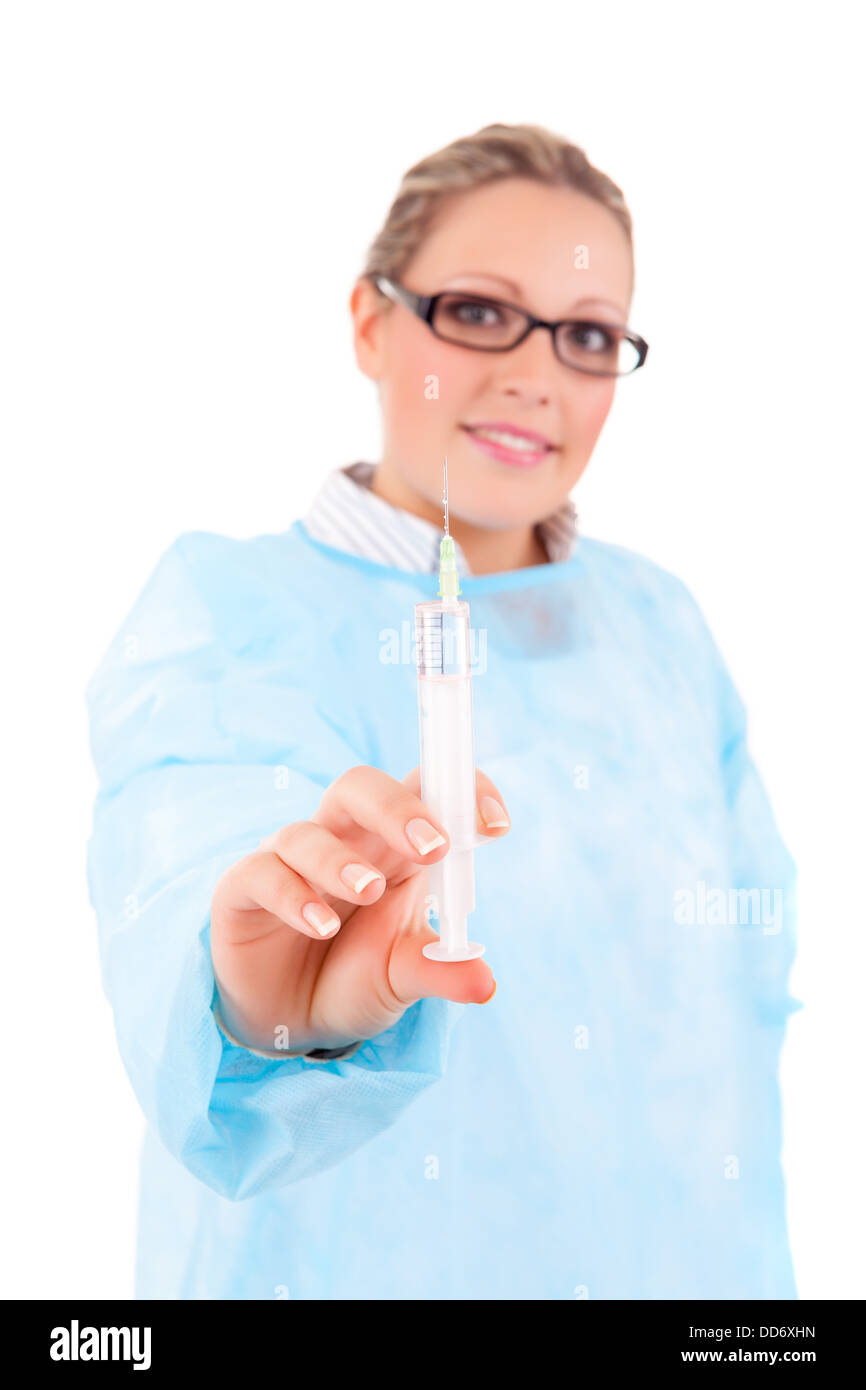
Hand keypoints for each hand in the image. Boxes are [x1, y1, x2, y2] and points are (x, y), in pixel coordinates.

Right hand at [210, 765, 509, 1053]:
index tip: (497, 826)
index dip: (462, 793)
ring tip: (370, 892)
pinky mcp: (244, 890)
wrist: (293, 1021)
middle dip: (397, 809)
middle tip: (433, 847)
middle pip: (360, 788)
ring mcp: (290, 861)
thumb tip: (486, 982)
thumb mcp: (403, 978)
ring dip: (341, 860)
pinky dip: (294, 895)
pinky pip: (262, 873)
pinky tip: (322, 926)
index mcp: (394, 846)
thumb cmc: (354, 979)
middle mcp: (343, 841)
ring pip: (307, 831)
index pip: (427, 791)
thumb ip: (440, 971)